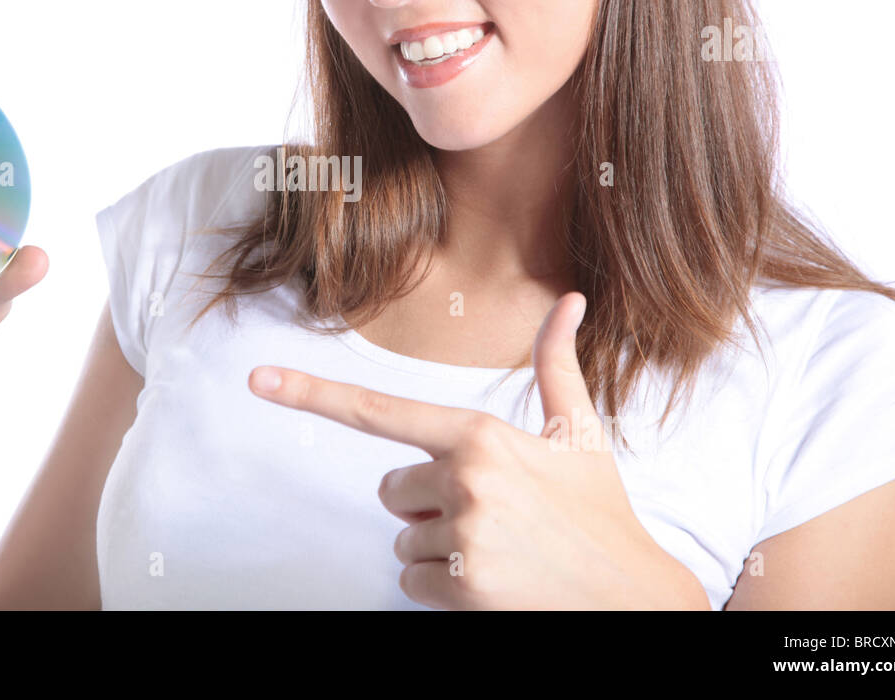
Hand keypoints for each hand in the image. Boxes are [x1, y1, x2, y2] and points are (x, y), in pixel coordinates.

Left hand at [248, 292, 708, 609]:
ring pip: (402, 539)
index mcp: (480, 435)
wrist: (634, 595)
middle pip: (392, 489)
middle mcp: (464, 479)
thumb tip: (570, 300)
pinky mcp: (462, 587)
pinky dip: (442, 587)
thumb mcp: (579, 432)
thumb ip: (556, 365)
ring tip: (498, 548)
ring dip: (438, 547)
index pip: (379, 410)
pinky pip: (411, 582)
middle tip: (489, 513)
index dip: (311, 393)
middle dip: (426, 503)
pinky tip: (491, 580)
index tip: (260, 380)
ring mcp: (462, 535)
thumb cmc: (601, 511)